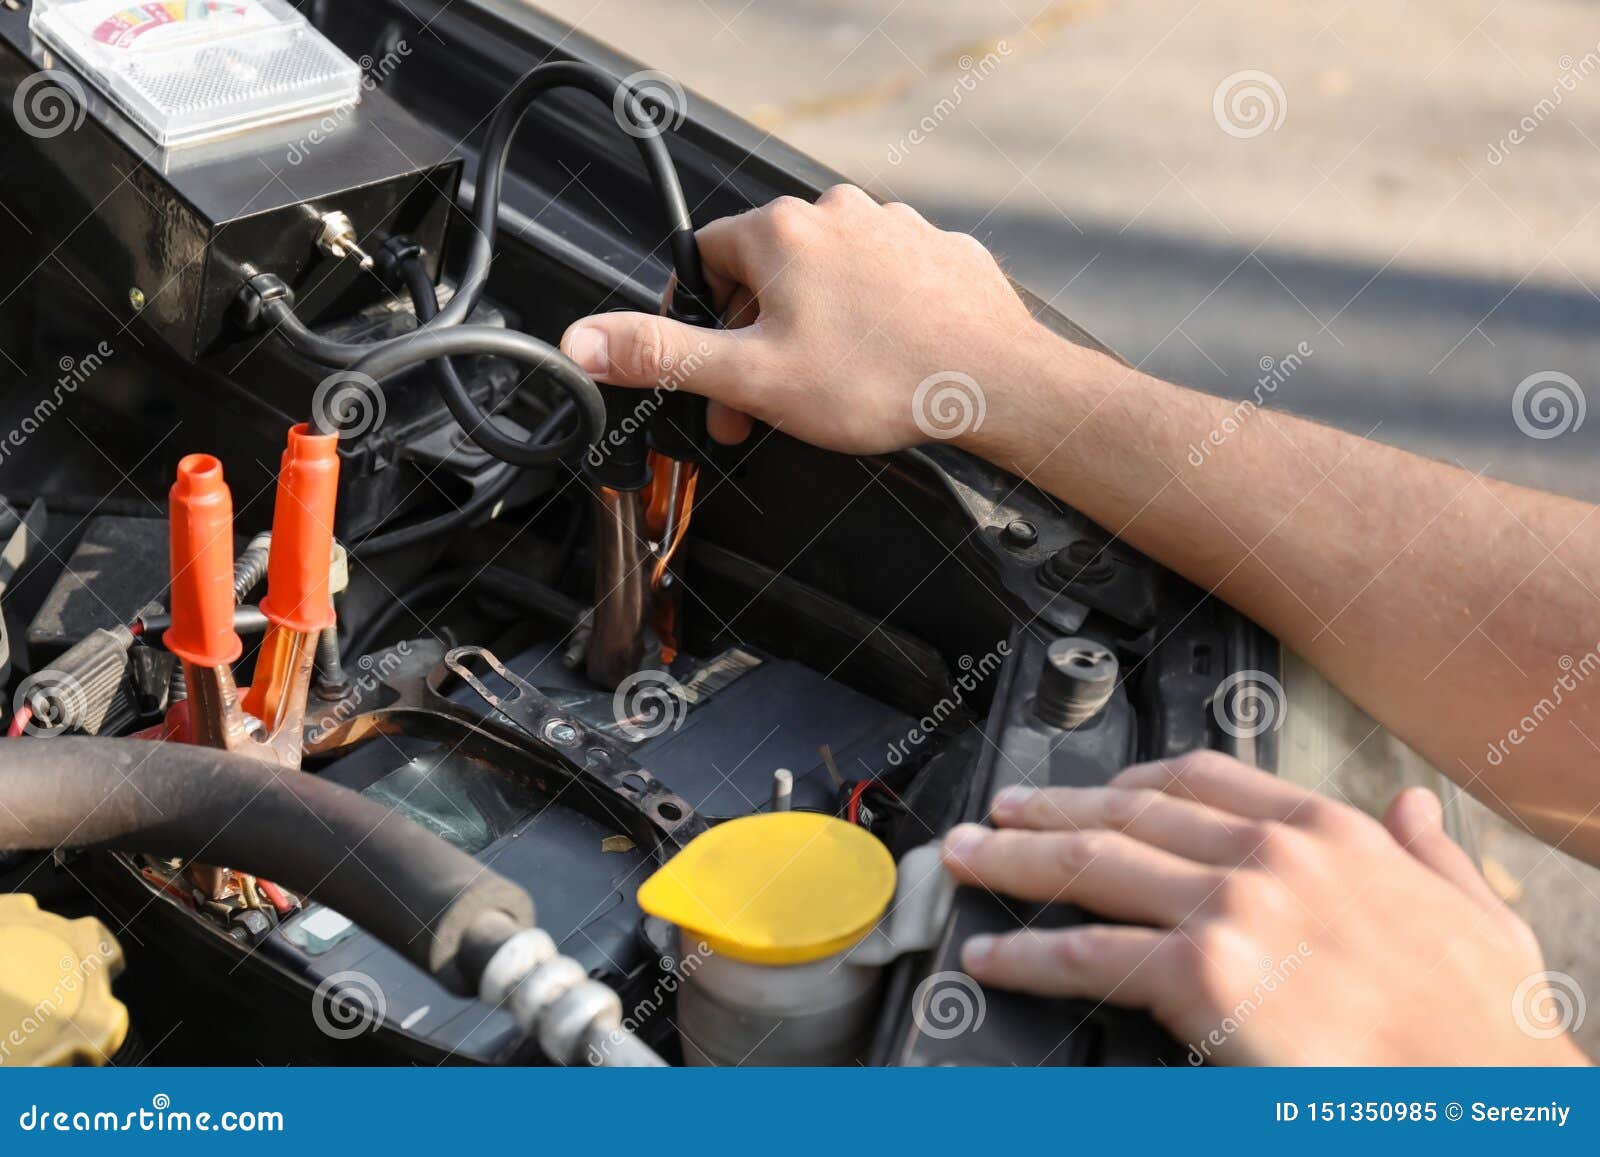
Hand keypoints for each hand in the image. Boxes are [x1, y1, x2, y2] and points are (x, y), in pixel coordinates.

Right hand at [559, 184, 1063, 455]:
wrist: (996, 383)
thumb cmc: (882, 379)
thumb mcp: (750, 377)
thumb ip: (662, 355)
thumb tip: (584, 340)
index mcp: (780, 232)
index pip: (704, 260)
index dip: (694, 322)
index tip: (705, 371)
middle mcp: (837, 213)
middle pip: (764, 274)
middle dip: (752, 342)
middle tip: (756, 408)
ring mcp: (893, 227)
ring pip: (824, 281)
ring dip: (808, 333)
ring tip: (823, 392)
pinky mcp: (937, 252)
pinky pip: (880, 285)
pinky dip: (866, 322)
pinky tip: (877, 368)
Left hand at [941, 751, 1590, 1064]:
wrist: (1487, 1091)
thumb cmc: (1485, 1023)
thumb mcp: (1478, 910)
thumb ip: (1430, 850)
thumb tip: (1414, 808)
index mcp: (1328, 830)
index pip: (1204, 776)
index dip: (1131, 776)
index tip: (1096, 785)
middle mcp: (1269, 852)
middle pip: (1127, 810)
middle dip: (1051, 809)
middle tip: (999, 811)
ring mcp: (1230, 906)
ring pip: (1092, 866)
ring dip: (1016, 860)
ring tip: (967, 860)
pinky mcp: (1202, 974)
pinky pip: (1091, 955)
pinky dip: (1031, 954)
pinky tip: (994, 957)